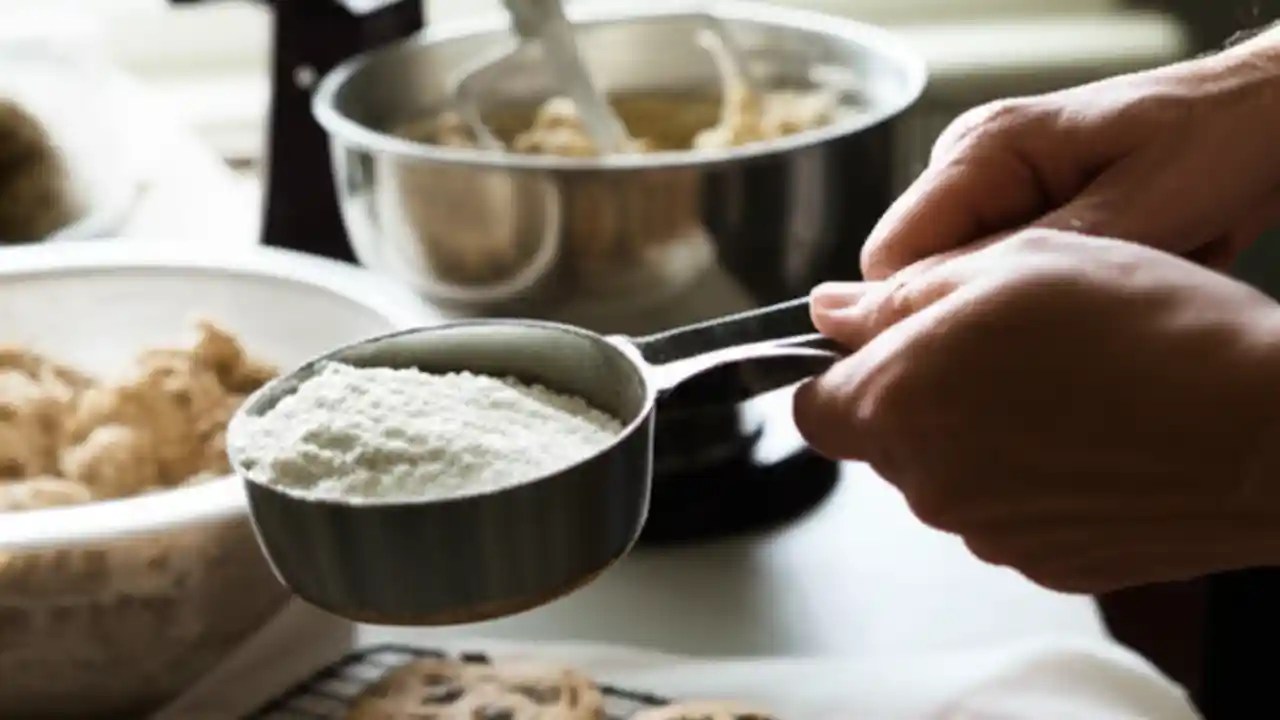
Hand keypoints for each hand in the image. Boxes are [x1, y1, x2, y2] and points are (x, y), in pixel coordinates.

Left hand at [793, 230, 1279, 592]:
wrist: (1268, 435)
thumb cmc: (1147, 332)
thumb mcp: (1013, 266)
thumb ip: (903, 295)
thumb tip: (830, 312)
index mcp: (901, 405)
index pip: (814, 408)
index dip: (843, 373)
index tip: (888, 345)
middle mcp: (930, 484)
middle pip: (887, 440)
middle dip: (923, 395)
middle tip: (1004, 345)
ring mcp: (990, 533)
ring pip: (951, 476)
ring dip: (982, 434)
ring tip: (1066, 387)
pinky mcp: (1049, 564)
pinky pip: (1010, 514)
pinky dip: (1034, 480)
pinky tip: (1095, 439)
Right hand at [861, 34, 1279, 279]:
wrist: (1274, 120)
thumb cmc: (1218, 141)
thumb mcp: (1136, 208)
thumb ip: (1033, 258)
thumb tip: (939, 309)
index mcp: (980, 151)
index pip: (889, 258)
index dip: (919, 317)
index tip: (984, 354)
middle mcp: (974, 171)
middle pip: (923, 283)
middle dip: (991, 315)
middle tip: (1077, 318)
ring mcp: (998, 198)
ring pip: (968, 296)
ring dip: (1034, 313)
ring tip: (1109, 294)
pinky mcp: (1027, 225)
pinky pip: (1010, 292)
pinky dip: (1060, 306)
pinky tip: (1111, 290)